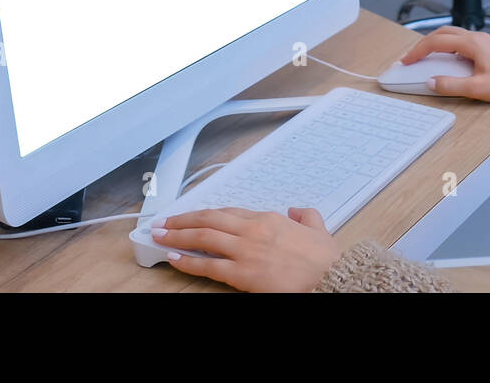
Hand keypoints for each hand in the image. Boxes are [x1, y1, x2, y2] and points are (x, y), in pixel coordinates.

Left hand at [151, 206, 341, 292]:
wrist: (330, 278)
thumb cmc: (325, 261)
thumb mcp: (319, 229)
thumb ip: (306, 216)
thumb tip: (298, 211)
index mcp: (269, 219)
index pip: (228, 211)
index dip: (205, 213)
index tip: (191, 216)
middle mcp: (253, 230)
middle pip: (208, 219)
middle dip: (182, 220)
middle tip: (163, 222)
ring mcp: (246, 251)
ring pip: (203, 238)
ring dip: (177, 236)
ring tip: (159, 236)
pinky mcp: (242, 273)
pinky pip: (208, 265)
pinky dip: (187, 261)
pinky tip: (174, 258)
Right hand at [401, 25, 489, 102]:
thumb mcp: (478, 89)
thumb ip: (451, 86)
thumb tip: (431, 82)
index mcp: (472, 43)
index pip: (436, 42)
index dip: (418, 51)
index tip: (406, 61)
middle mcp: (477, 38)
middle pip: (443, 33)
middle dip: (424, 44)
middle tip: (412, 57)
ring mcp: (484, 41)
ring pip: (453, 35)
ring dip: (436, 43)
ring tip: (426, 57)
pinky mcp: (488, 48)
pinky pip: (462, 41)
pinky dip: (448, 47)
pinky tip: (447, 60)